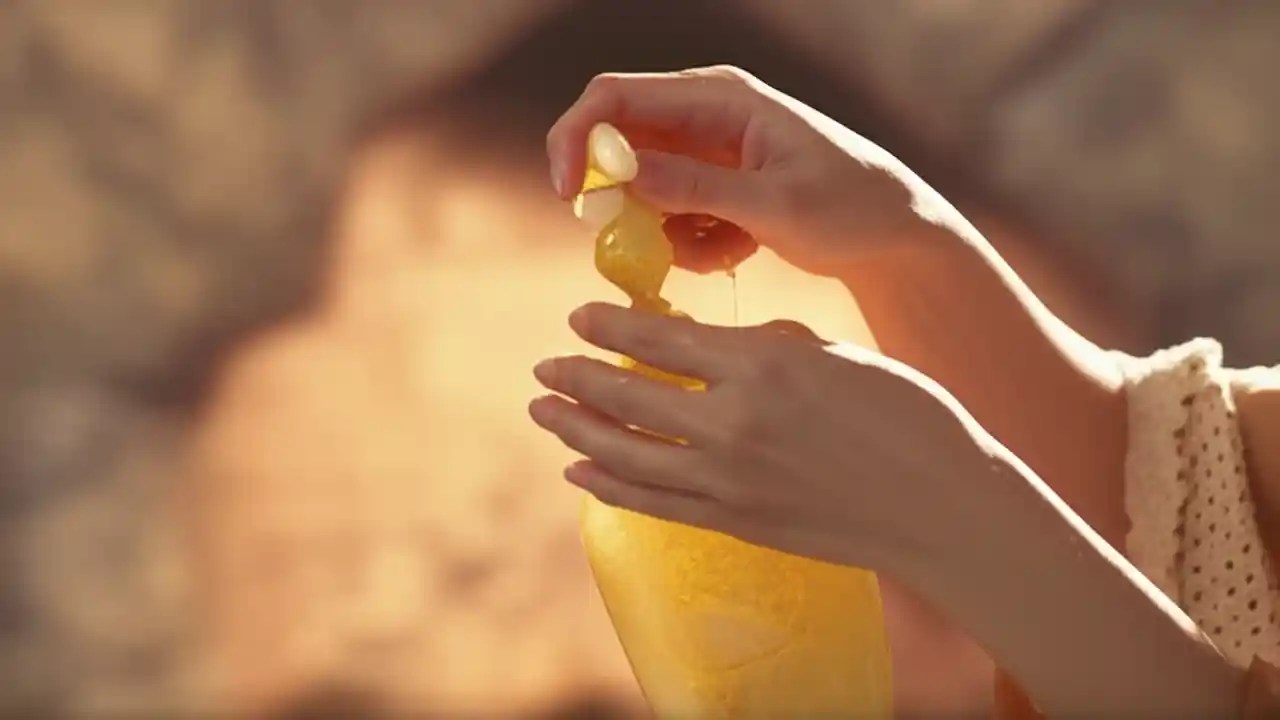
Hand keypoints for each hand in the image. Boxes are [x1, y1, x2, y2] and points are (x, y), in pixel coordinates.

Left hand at [528, 302, 992, 573]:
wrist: (938, 503)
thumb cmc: (903, 413)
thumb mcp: (832, 354)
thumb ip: (763, 346)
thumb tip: (709, 346)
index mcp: (761, 364)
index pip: (659, 339)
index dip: (608, 326)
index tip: (577, 317)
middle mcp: (733, 422)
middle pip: (627, 396)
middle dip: (576, 378)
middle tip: (543, 367)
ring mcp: (729, 480)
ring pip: (625, 454)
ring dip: (575, 430)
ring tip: (544, 412)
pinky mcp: (734, 523)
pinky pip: (652, 504)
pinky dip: (609, 486)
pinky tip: (581, 470)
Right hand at [546, 65, 936, 276]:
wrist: (894, 237)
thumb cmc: (851, 209)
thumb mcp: (776, 203)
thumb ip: (699, 188)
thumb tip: (622, 177)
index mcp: (720, 97)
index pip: (615, 96)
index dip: (576, 139)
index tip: (567, 197)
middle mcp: (704, 115)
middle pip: (616, 144)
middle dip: (618, 201)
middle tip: (640, 246)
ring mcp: (706, 152)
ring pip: (639, 190)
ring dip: (661, 232)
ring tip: (724, 250)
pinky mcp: (712, 187)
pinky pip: (667, 216)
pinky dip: (689, 245)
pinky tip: (736, 252)